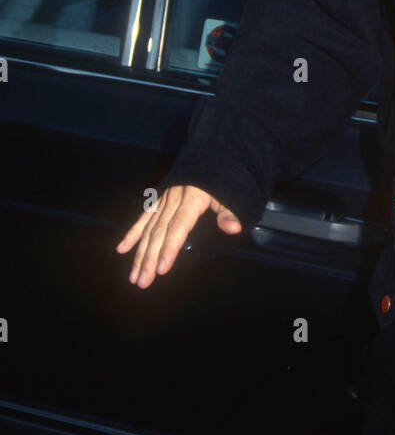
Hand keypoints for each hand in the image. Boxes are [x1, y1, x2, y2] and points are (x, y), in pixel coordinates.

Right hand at [116, 185, 241, 287]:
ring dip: (139, 253)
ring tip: (133, 276)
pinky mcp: (159, 198)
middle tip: (142, 282)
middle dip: (149, 258)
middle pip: (159, 232)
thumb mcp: (232, 191)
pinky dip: (132, 233)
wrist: (213, 151)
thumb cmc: (225, 176)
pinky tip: (122, 249)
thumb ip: (229, 211)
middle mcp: (174, 198)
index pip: (179, 226)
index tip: (161, 269)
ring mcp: (164, 198)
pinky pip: (144, 217)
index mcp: (193, 197)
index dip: (170, 248)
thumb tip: (233, 229)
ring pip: (148, 229)